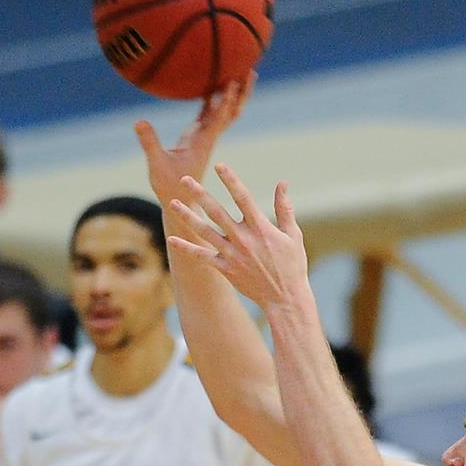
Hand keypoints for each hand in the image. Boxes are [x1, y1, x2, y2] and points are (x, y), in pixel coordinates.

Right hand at [135, 77, 253, 207]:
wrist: (180, 202)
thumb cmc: (170, 186)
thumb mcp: (157, 164)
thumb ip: (149, 143)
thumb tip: (138, 121)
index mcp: (203, 142)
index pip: (219, 118)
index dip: (227, 101)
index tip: (235, 82)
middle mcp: (208, 137)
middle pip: (231, 112)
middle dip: (242, 93)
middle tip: (250, 69)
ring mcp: (205, 136)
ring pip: (224, 112)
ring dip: (233, 94)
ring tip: (240, 71)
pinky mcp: (198, 137)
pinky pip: (210, 114)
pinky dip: (214, 99)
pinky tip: (214, 83)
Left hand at [166, 165, 310, 312]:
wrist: (285, 299)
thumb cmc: (292, 265)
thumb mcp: (293, 235)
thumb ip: (284, 208)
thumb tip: (282, 183)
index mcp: (261, 229)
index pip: (243, 198)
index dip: (231, 180)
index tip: (220, 166)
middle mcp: (244, 240)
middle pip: (217, 212)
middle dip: (200, 195)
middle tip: (184, 179)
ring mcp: (233, 255)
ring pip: (205, 232)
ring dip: (188, 217)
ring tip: (172, 203)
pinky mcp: (227, 269)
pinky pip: (203, 257)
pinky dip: (187, 249)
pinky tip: (172, 239)